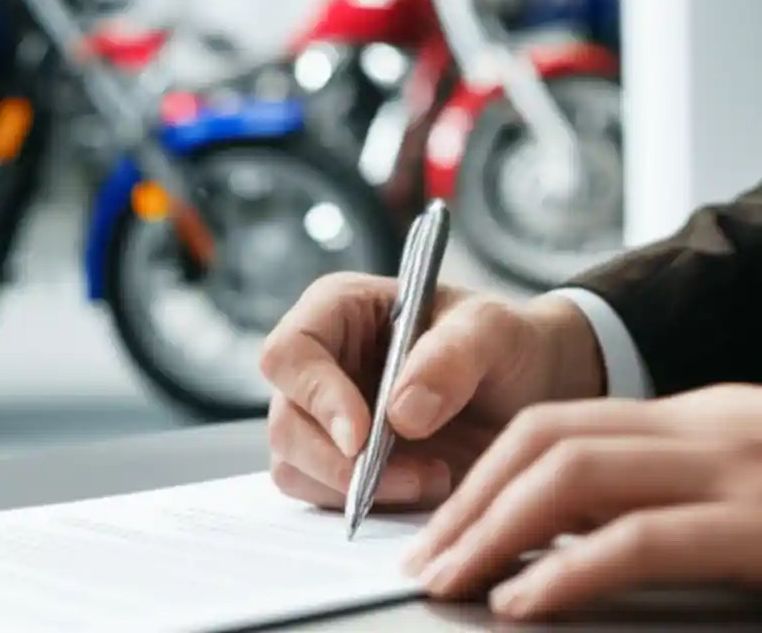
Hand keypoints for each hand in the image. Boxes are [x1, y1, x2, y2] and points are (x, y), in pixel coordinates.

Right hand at [260, 273, 604, 509]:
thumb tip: (400, 414)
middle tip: (416, 476)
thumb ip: (452, 357)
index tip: (364, 438)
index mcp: (336, 310)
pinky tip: (421, 486)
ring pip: (294, 465)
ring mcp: (320, 417)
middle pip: (285, 421)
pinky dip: (365, 503)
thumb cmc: (504, 343)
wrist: (527, 390)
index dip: (315, 396)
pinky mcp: (335, 462)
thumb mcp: (494, 330)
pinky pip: (320, 494)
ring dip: (356, 488)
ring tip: (433, 477)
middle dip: (341, 461)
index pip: (289, 353)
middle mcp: (316, 364)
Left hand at [404, 385, 761, 619]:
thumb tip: (548, 539)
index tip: (439, 530)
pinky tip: (520, 600)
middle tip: (424, 561)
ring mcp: (734, 471)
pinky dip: (563, 571)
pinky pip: (636, 541)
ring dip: (493, 531)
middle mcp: (708, 429)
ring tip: (451, 580)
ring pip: (573, 475)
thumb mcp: (728, 495)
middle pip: (547, 442)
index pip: (556, 426)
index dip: (482, 477)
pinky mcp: (760, 527)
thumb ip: (645, 500)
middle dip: (470, 503)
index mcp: (694, 420)